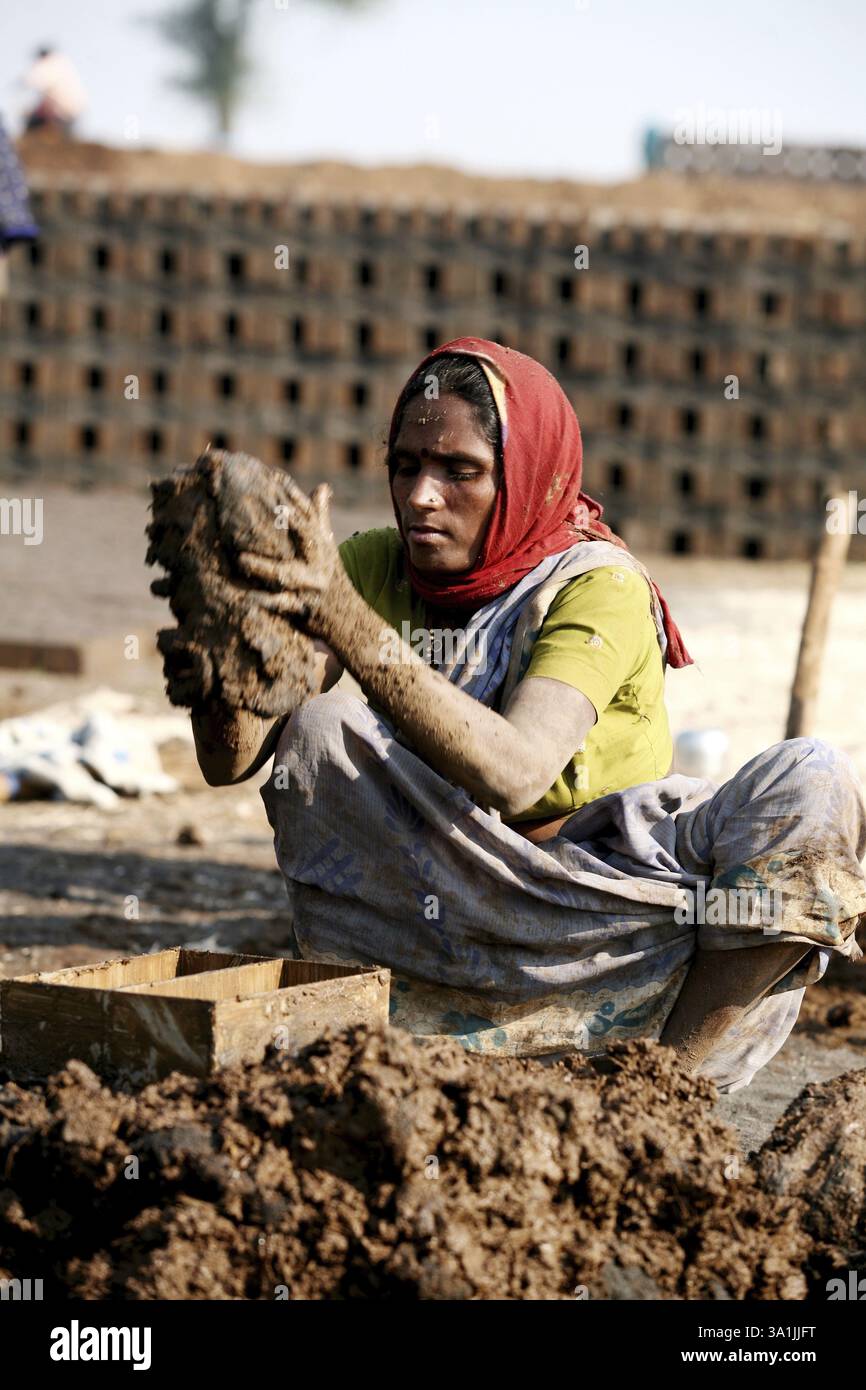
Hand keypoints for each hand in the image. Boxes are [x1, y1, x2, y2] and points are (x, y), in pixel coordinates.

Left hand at [236, 477, 339, 632]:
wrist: (346, 618)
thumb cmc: (328, 575)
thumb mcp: (326, 546)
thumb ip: (319, 517)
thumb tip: (322, 486)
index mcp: (321, 545)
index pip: (308, 515)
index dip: (293, 496)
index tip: (274, 476)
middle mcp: (318, 562)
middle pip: (307, 538)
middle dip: (293, 523)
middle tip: (275, 509)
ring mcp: (310, 586)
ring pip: (287, 574)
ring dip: (265, 568)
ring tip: (241, 560)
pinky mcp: (301, 609)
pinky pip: (282, 606)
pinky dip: (266, 603)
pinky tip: (248, 598)